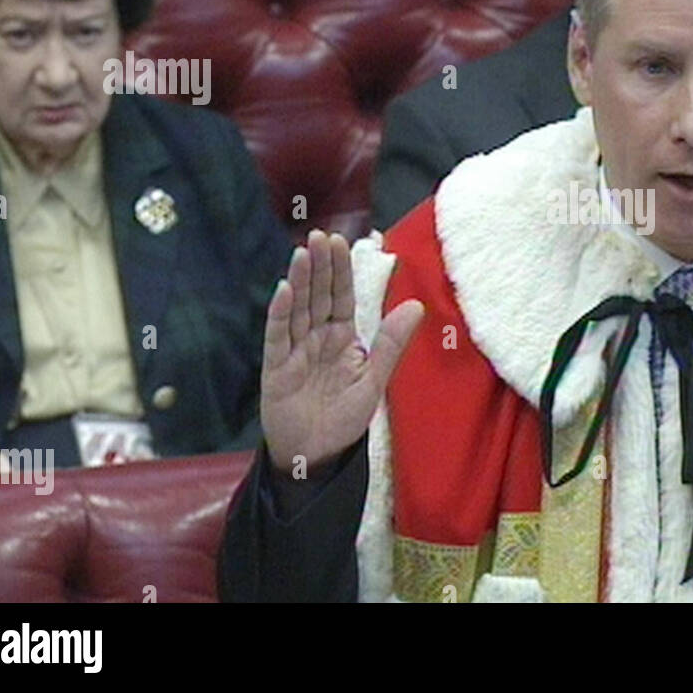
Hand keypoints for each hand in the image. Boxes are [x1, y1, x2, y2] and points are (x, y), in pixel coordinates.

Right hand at [260, 230, 422, 473]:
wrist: (317, 455)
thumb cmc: (345, 419)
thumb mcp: (375, 379)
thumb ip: (392, 343)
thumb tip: (416, 305)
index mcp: (342, 337)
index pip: (340, 297)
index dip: (340, 270)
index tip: (340, 242)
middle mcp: (316, 338)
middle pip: (317, 296)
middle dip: (319, 266)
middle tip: (319, 236)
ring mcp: (294, 351)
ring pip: (297, 309)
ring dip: (300, 281)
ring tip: (302, 253)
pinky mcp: (276, 368)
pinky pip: (278, 336)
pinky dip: (281, 314)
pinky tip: (284, 290)